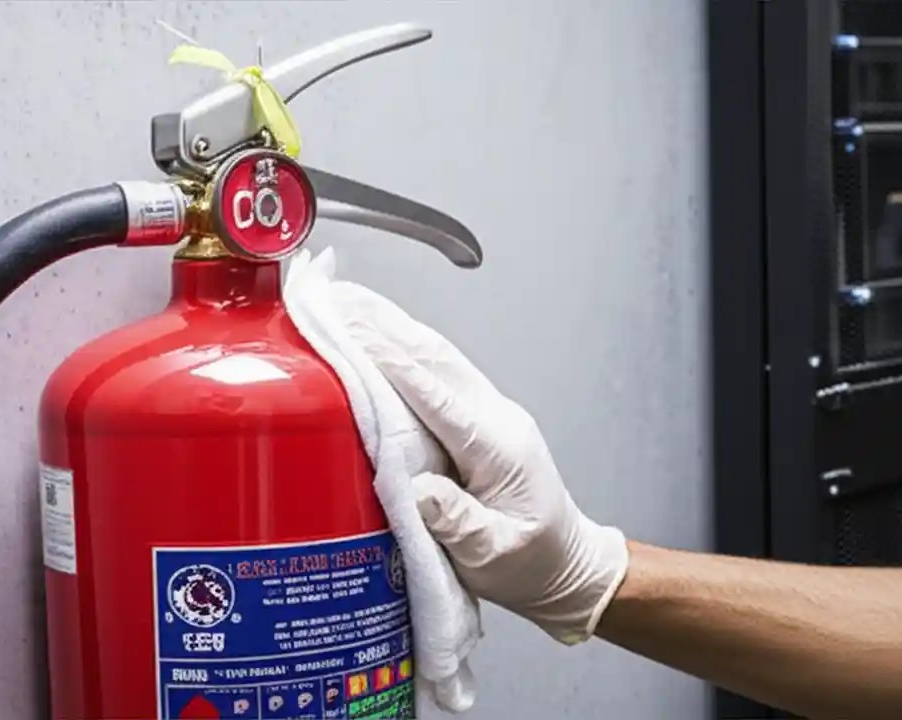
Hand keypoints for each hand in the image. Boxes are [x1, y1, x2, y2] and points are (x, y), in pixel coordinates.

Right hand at [331, 282, 629, 643]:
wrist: (566, 565)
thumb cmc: (531, 564)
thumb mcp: (494, 557)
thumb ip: (459, 524)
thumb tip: (417, 491)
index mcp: (498, 447)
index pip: (438, 395)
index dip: (393, 362)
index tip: (353, 333)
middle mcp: (494, 417)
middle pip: (434, 358)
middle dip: (383, 324)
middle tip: (336, 298)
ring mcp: (487, 412)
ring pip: (435, 357)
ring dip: (391, 326)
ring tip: (346, 302)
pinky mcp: (475, 418)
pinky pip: (436, 373)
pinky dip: (402, 348)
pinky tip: (375, 335)